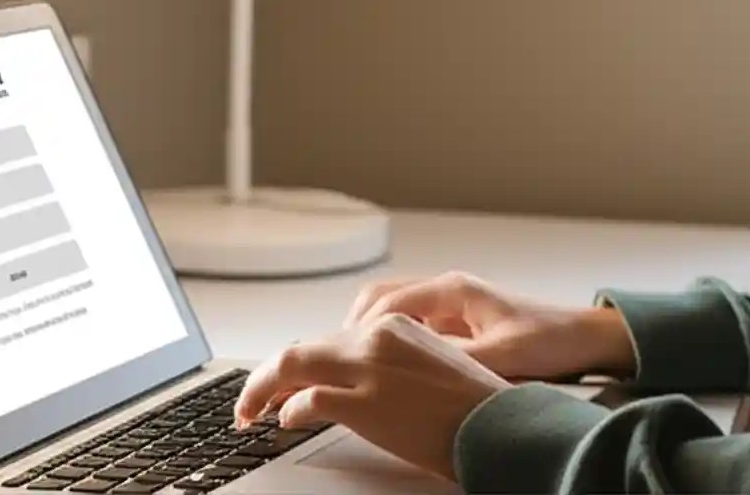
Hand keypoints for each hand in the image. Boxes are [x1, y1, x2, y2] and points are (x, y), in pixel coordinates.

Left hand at [233, 313, 510, 481]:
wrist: (499, 423)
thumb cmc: (474, 404)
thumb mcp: (430, 365)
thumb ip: (389, 363)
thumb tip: (353, 382)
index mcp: (393, 325)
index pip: (327, 339)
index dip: (297, 363)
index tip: (284, 382)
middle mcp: (376, 338)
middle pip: (300, 350)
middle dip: (266, 378)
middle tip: (249, 402)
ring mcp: (367, 369)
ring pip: (292, 366)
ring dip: (263, 391)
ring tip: (251, 412)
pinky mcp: (363, 403)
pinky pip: (308, 400)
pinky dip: (289, 411)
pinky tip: (285, 423)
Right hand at [344, 271, 635, 381]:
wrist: (582, 338)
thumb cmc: (549, 339)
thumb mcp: (502, 354)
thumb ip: (457, 358)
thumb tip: (415, 368)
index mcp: (453, 290)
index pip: (388, 303)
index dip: (360, 330)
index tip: (341, 353)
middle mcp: (447, 291)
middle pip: (380, 298)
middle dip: (354, 326)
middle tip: (338, 358)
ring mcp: (450, 305)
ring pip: (393, 310)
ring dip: (370, 333)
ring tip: (355, 363)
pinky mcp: (456, 322)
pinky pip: (410, 325)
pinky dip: (390, 340)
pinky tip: (388, 367)